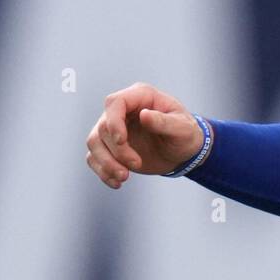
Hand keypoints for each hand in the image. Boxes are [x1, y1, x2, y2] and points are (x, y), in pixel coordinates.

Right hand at [85, 83, 204, 187]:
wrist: (182, 152)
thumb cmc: (186, 135)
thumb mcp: (183, 129)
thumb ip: (164, 122)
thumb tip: (144, 114)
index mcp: (141, 96)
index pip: (115, 102)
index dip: (114, 121)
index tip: (122, 141)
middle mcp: (123, 110)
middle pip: (104, 127)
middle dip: (118, 150)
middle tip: (137, 164)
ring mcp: (114, 128)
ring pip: (94, 142)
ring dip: (106, 163)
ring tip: (124, 177)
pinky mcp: (109, 146)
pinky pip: (94, 158)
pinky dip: (103, 172)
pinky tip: (117, 183)